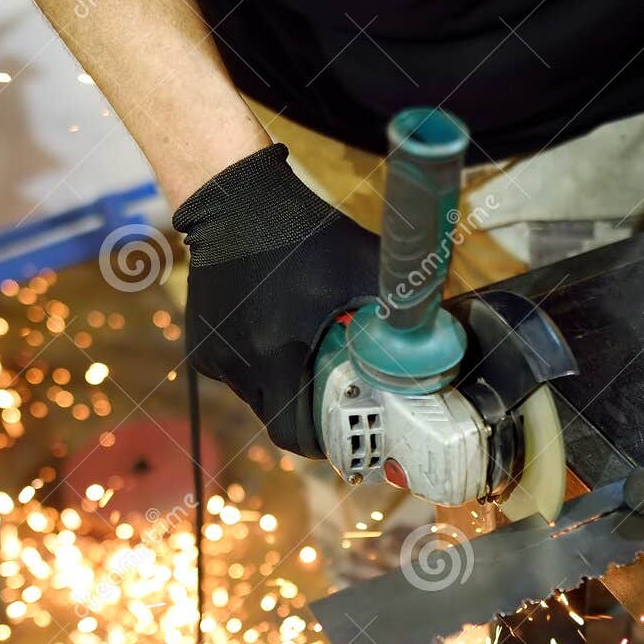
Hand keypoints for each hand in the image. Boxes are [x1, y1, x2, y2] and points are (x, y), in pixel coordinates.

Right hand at [176, 145, 376, 455]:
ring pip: (254, 395)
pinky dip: (257, 365)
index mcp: (276, 354)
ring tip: (305, 357)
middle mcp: (238, 362)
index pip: (293, 434)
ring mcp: (214, 354)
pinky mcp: (200, 342)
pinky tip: (274, 333)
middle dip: (306, 413)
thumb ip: (404, 300)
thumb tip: (443, 329)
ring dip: (281, 386)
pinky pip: (235, 372)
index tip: (344, 436)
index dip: (321, 443)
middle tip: (335, 396)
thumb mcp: (364, 264)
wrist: (237, 199)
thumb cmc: (306, 232)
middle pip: (276, 416)